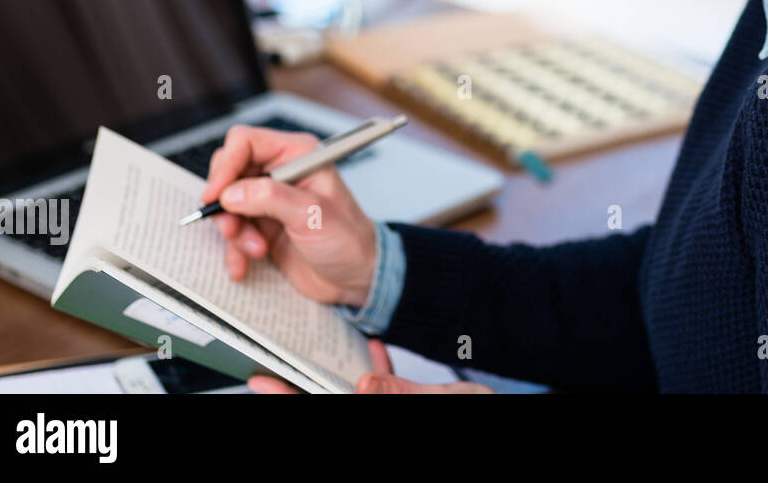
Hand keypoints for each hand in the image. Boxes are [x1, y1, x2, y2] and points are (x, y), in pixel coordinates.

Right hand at [201, 124, 377, 307]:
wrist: (356, 278)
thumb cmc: (349, 240)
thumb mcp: (313, 215)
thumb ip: (271, 198)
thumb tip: (231, 192)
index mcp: (298, 155)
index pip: (246, 142)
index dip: (226, 165)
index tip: (216, 195)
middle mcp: (281, 172)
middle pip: (229, 172)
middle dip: (226, 204)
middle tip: (234, 229)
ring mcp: (269, 200)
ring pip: (226, 204)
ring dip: (234, 232)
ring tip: (257, 250)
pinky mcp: (262, 225)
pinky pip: (232, 231)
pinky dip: (233, 250)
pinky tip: (244, 266)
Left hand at [248, 339, 494, 393]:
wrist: (505, 414)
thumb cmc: (478, 412)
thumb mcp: (446, 400)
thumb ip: (403, 393)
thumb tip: (366, 384)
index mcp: (381, 417)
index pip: (325, 405)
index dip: (291, 396)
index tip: (261, 380)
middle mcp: (376, 411)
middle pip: (328, 399)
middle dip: (300, 385)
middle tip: (265, 369)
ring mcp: (388, 406)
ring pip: (350, 396)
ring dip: (336, 376)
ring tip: (319, 352)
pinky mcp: (403, 403)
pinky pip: (380, 393)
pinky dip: (376, 375)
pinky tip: (375, 350)